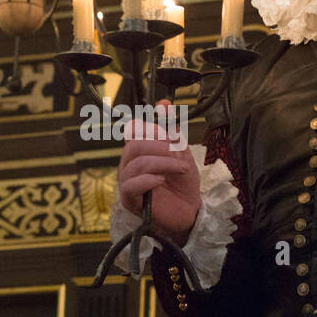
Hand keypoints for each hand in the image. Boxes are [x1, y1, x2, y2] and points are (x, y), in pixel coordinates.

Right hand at [116, 98, 199, 245]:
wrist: (190, 212)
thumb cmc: (183, 183)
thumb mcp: (182, 153)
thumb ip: (172, 131)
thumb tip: (163, 105)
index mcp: (140, 151)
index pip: (134, 130)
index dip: (149, 122)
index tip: (165, 116)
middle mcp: (129, 164)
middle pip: (133, 145)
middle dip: (158, 145)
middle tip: (176, 152)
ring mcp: (127, 181)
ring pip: (135, 164)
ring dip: (162, 163)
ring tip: (179, 168)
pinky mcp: (129, 200)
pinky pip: (131, 185)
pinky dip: (149, 179)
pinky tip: (162, 180)